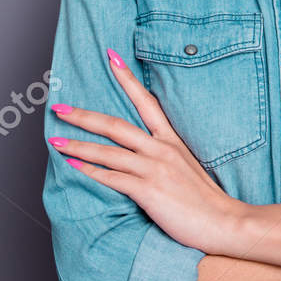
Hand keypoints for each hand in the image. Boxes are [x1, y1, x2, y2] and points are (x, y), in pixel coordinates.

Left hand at [49, 48, 246, 255]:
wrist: (224, 223)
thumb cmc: (205, 200)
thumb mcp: (187, 166)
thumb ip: (165, 156)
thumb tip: (142, 152)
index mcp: (171, 140)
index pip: (146, 101)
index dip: (127, 78)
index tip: (111, 58)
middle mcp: (161, 149)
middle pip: (115, 125)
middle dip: (83, 116)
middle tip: (59, 108)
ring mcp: (154, 169)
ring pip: (107, 152)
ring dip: (77, 146)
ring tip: (55, 141)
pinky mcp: (149, 191)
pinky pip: (112, 178)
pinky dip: (90, 171)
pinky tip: (73, 167)